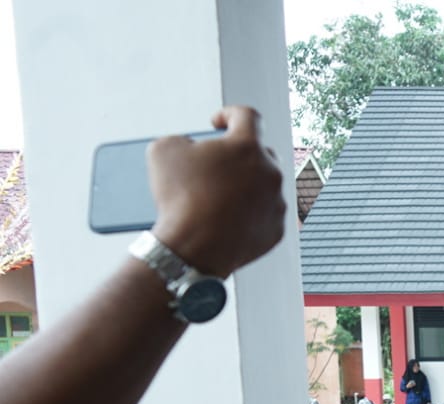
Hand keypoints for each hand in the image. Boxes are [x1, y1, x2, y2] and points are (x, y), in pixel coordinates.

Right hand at [148, 106, 284, 276]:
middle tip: (219, 164)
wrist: (194, 248)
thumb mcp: (164, 150)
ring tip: (222, 193)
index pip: (247, 116)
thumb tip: (191, 149)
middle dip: (240, 154)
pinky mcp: (277, 229)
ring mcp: (277, 203)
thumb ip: (182, 139)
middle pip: (261, 153)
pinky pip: (266, 214)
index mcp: (247, 147)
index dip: (229, 114)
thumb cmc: (179, 198)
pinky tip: (231, 216)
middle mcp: (270, 173)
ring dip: (247, 185)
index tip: (217, 123)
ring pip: (266, 186)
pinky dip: (251, 213)